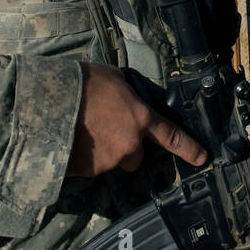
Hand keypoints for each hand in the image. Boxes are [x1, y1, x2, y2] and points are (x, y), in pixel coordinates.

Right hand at [69, 63, 207, 177]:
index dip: (188, 148)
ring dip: (102, 152)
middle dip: (125, 148)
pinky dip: (84, 158)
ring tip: (83, 131)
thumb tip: (127, 98)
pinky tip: (72, 140)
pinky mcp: (88, 171)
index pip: (171, 136)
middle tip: (106, 131)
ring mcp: (108, 160)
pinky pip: (90, 167)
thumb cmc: (81, 84)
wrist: (48, 102)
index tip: (202, 158)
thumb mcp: (113, 78)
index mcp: (140, 118)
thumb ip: (128, 94)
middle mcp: (129, 143)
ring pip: (111, 161)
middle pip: (136, 156)